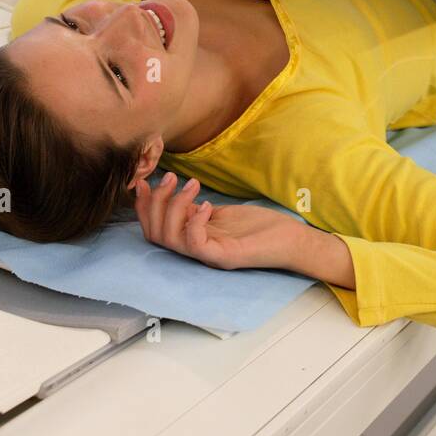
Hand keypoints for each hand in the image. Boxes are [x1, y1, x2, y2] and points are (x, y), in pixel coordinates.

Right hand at [133, 173, 309, 271]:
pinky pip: (195, 244)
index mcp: (192, 239)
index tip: (145, 180)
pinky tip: (208, 205)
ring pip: (169, 239)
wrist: (291, 240)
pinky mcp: (224, 258)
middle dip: (155, 202)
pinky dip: (195, 222)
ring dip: (174, 206)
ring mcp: (209, 256)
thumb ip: (195, 210)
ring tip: (193, 185)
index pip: (153, 229)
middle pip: (154, 234)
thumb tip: (173, 194)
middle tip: (172, 177)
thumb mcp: (220, 213)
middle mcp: (196, 251)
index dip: (143, 206)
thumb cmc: (259, 227)